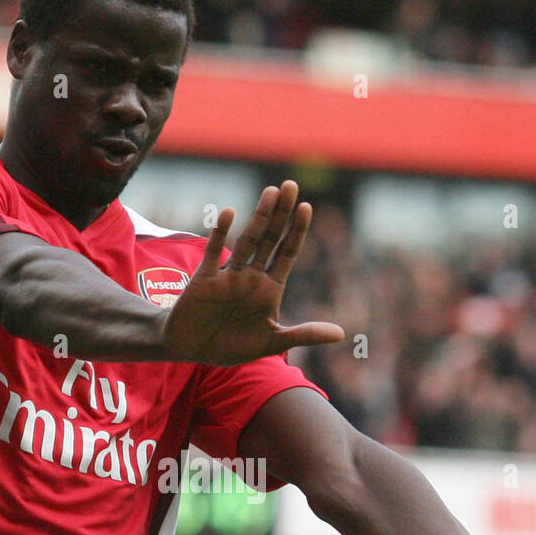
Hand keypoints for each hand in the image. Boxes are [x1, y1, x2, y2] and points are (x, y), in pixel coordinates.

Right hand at [162, 181, 344, 364]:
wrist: (193, 349)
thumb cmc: (232, 346)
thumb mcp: (272, 342)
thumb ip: (304, 334)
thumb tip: (342, 334)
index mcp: (270, 287)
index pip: (287, 253)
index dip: (296, 230)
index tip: (306, 206)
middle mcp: (251, 275)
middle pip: (270, 239)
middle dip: (280, 213)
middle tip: (290, 185)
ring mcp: (228, 274)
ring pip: (247, 241)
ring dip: (259, 217)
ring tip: (271, 192)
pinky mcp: (205, 278)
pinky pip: (214, 252)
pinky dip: (220, 234)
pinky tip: (229, 213)